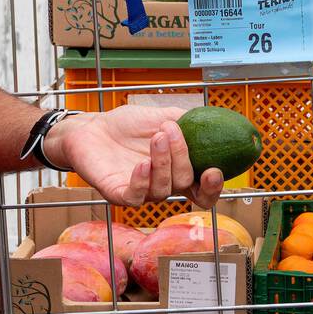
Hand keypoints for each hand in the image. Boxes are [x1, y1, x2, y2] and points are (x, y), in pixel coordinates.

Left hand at [43, 106, 224, 207]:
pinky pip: (135, 197)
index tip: (214, 170)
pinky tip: (141, 163)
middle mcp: (162, 185)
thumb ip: (191, 123)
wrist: (93, 126)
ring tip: (156, 137)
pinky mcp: (118, 194)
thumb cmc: (128, 125)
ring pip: (162, 190)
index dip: (213, 188)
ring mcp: (141, 192)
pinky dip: (142, 181)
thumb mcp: (165, 116)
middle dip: (181, 156)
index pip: (203, 192)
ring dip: (163, 162)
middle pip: (184, 184)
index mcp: (177, 171)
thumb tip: (219, 124)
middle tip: (170, 130)